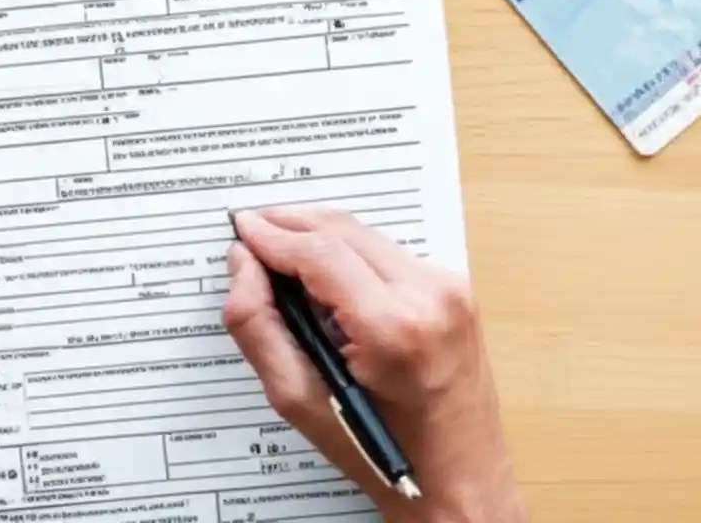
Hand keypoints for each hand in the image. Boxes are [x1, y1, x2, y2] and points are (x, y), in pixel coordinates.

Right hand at [224, 207, 525, 522]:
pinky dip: (348, 253)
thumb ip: (258, 326)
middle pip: (342, 229)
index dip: (271, 234)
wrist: (459, 476)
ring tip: (281, 256)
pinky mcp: (455, 289)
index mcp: (393, 326)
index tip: (241, 228)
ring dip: (318, 236)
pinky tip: (324, 277)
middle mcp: (429, 294)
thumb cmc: (385, 449)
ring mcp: (450, 287)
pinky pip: (387, 251)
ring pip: (365, 234)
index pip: (318, 251)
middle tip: (252, 233)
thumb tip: (242, 267)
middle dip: (290, 224)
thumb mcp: (299, 400)